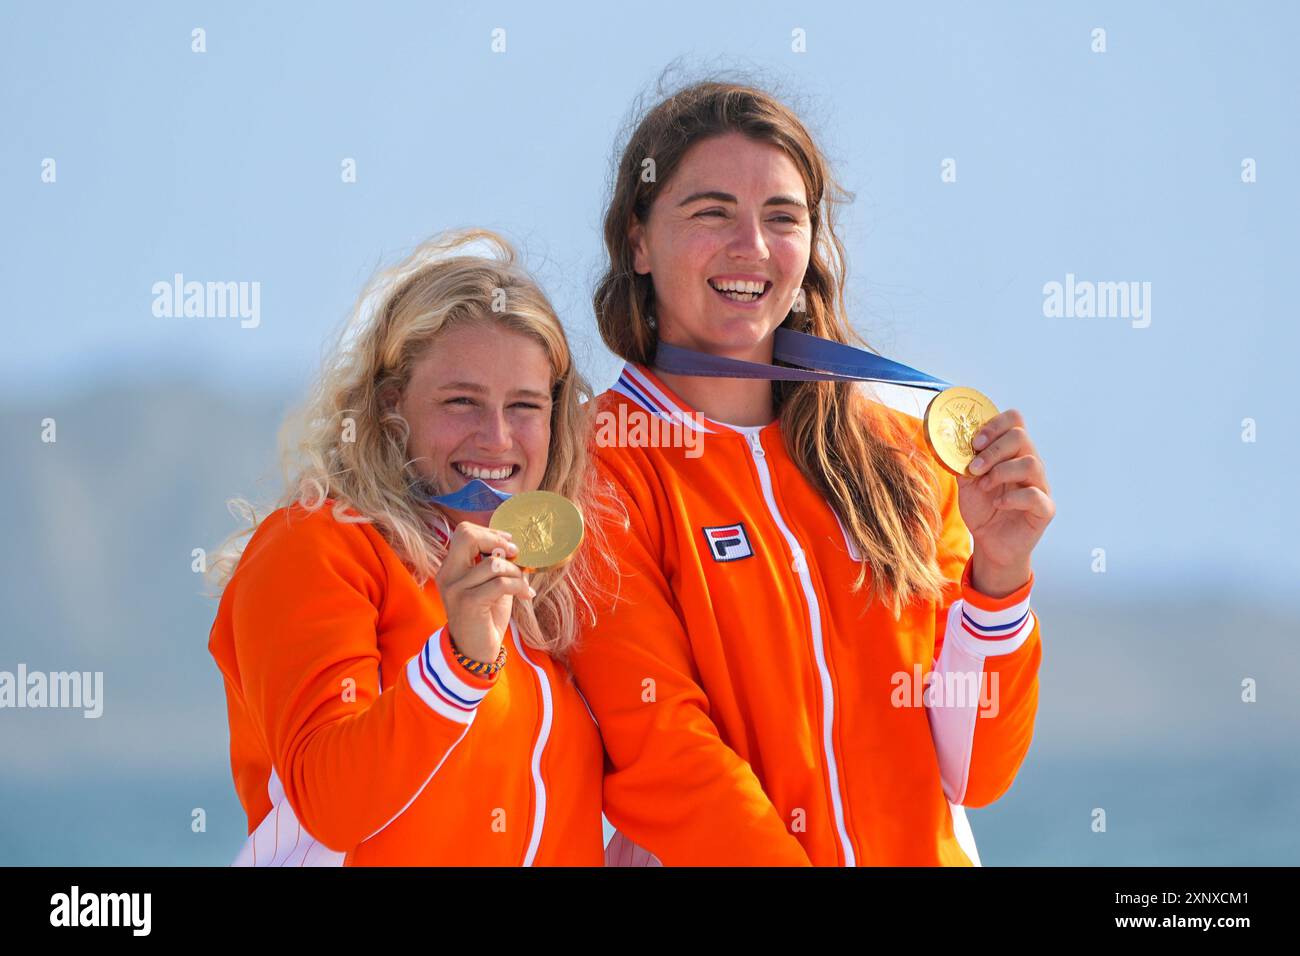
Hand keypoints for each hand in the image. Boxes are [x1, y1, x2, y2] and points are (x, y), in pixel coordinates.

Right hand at [434, 521, 532, 664]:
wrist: (474, 652)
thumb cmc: (484, 617)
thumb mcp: (489, 585)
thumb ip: (496, 565)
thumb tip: (516, 547)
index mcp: (450, 567)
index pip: (464, 532)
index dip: (490, 533)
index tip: (509, 546)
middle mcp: (448, 575)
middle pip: (468, 536)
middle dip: (497, 540)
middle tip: (515, 554)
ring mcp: (456, 589)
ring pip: (493, 563)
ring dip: (515, 571)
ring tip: (521, 584)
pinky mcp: (469, 603)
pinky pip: (501, 583)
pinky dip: (519, 586)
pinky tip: (526, 595)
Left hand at [954, 409, 1054, 595]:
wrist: (990, 543)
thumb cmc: (982, 508)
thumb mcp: (966, 482)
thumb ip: (961, 462)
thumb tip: (949, 443)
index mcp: (1011, 452)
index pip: (1015, 421)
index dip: (994, 425)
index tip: (974, 443)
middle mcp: (1029, 464)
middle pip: (1021, 437)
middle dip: (993, 450)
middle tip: (974, 468)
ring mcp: (1040, 485)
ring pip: (1031, 463)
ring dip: (1001, 472)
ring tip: (984, 485)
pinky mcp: (1045, 509)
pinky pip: (1036, 495)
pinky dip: (1013, 498)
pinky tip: (998, 504)